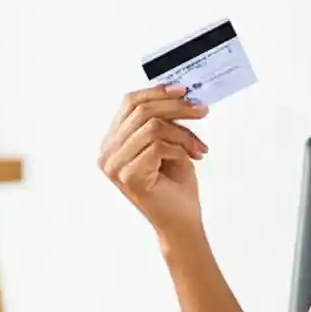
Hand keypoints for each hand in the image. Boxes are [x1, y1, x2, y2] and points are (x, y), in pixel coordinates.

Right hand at [98, 84, 210, 236]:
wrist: (181, 222)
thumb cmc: (175, 185)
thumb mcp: (169, 143)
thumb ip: (163, 120)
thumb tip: (178, 92)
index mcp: (112, 142)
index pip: (129, 103)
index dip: (157, 91)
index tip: (183, 89)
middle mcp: (107, 153)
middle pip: (142, 110)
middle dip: (177, 107)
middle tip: (202, 110)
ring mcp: (115, 165)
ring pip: (152, 126)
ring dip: (183, 133)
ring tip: (198, 147)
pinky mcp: (129, 176)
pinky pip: (159, 146)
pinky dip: (181, 148)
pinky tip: (190, 160)